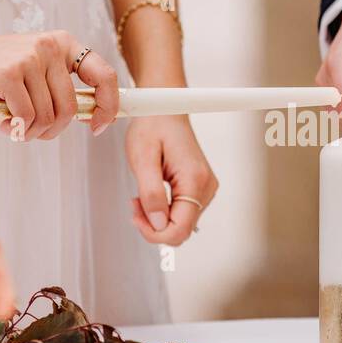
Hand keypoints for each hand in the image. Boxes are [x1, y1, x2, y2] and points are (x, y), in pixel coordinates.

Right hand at [0, 26, 117, 140]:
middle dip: (53, 130)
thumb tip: (91, 116)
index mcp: (63, 43)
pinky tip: (4, 123)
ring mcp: (29, 58)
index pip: (104, 75)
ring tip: (13, 124)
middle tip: (32, 131)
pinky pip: (27, 117)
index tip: (97, 126)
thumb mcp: (34, 71)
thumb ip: (59, 88)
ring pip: (49, 116)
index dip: (108, 106)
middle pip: (71, 108)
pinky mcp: (8, 73)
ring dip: (32, 131)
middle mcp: (50, 46)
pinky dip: (17, 129)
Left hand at [126, 115, 217, 245]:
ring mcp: (205, 188)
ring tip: (142, 195)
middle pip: (181, 231)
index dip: (154, 232)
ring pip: (181, 224)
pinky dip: (163, 211)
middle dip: (154, 225)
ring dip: (157, 218)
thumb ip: (151, 193)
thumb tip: (159, 224)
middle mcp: (206, 187)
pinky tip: (152, 195)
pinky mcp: (200, 188)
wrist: (164, 110)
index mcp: (195, 180)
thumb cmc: (153, 127)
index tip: (136, 214)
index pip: (180, 230)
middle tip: (135, 203)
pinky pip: (182, 214)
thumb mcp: (143, 159)